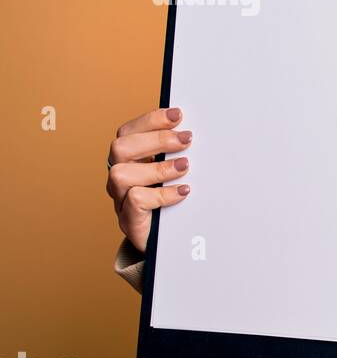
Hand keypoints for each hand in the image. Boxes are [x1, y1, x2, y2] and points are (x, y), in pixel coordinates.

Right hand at [106, 107, 192, 251]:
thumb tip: (195, 132)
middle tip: (186, 139)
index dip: (150, 120)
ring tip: (185, 167)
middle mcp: (119, 177)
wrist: (171, 243)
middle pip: (120, 148)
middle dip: (155, 139)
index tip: (178, 114)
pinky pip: (135, 201)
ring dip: (157, 167)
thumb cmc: (175, 201)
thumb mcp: (177, 173)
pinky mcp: (130, 220)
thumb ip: (178, 154)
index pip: (128, 132)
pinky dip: (161, 194)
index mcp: (129, 160)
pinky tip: (183, 192)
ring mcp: (120, 200)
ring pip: (121, 174)